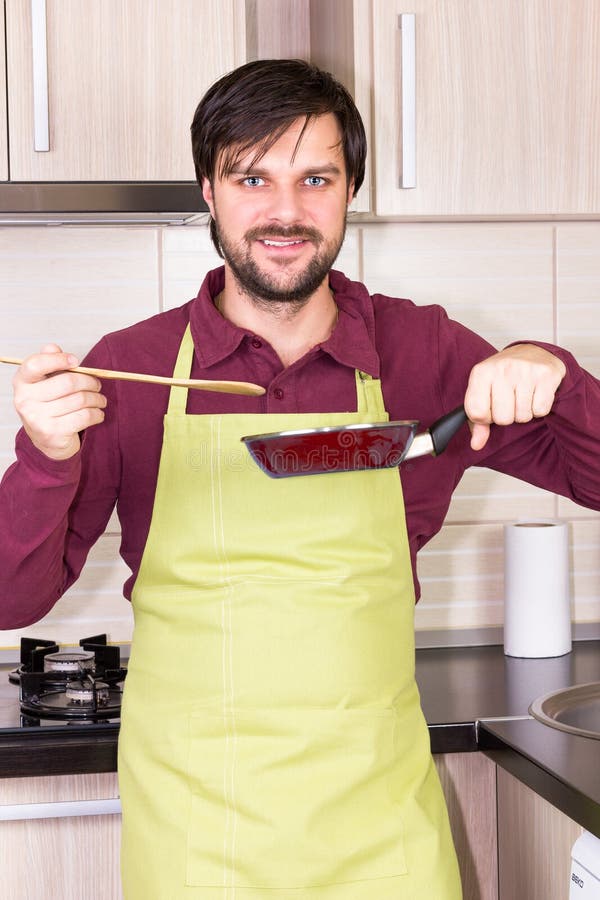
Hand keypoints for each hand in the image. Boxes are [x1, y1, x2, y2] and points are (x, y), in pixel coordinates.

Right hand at [13, 344, 106, 459]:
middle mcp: (25, 399)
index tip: (75, 361)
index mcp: (22, 382)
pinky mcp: (52, 432)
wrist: (47, 440)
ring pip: (80, 400)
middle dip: (90, 382)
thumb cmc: (49, 406)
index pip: (35, 364)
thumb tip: (53, 347)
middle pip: (68, 382)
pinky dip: (97, 414)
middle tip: (97, 385)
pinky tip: (98, 413)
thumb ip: (49, 363)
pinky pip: (84, 416)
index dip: (58, 359)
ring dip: (97, 399)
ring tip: (100, 400)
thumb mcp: (45, 383)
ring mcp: (37, 418)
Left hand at [464, 344, 566, 450]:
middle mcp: (502, 369)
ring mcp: (524, 371)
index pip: (476, 413)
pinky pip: (540, 410)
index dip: (485, 417)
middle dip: (507, 416)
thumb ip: (477, 421)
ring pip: (523, 417)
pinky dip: (539, 408)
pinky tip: (535, 394)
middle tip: (510, 400)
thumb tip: (476, 445)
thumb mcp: (484, 392)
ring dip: (524, 412)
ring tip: (523, 395)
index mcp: (481, 373)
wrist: (532, 352)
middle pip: (502, 418)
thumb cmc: (504, 376)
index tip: (490, 408)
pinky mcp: (546, 375)